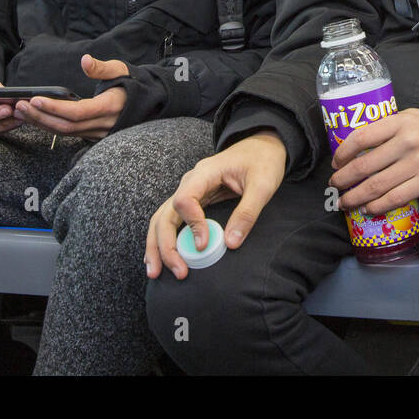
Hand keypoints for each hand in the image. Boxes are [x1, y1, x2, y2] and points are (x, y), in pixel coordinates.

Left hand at [11, 54, 128, 140]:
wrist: (148, 102)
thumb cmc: (132, 83)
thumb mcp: (121, 69)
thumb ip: (102, 68)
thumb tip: (85, 60)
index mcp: (109, 107)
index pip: (78, 112)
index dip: (55, 108)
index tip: (36, 99)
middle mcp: (103, 124)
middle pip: (66, 126)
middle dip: (41, 117)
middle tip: (19, 106)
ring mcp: (97, 133)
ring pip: (65, 132)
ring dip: (41, 123)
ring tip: (21, 111)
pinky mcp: (92, 134)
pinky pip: (68, 133)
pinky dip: (50, 126)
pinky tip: (36, 118)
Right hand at [145, 131, 286, 280]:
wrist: (262, 146)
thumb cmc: (262, 161)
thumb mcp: (262, 185)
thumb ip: (248, 212)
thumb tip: (231, 243)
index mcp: (205, 172)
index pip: (185, 199)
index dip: (192, 224)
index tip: (204, 245)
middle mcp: (190, 182)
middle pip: (166, 213)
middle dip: (166, 244)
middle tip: (177, 271)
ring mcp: (189, 191)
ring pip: (163, 219)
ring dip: (157, 246)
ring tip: (155, 273)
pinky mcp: (193, 201)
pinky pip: (172, 220)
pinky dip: (164, 240)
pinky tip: (161, 259)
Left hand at [328, 109, 418, 214]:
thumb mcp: (408, 117)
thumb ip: (385, 126)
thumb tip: (352, 145)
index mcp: (399, 122)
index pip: (362, 137)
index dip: (343, 153)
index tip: (335, 163)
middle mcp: (407, 142)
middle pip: (365, 166)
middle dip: (343, 179)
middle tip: (334, 185)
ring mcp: (418, 163)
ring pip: (377, 186)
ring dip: (355, 197)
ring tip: (344, 202)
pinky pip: (396, 198)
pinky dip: (378, 206)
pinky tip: (367, 209)